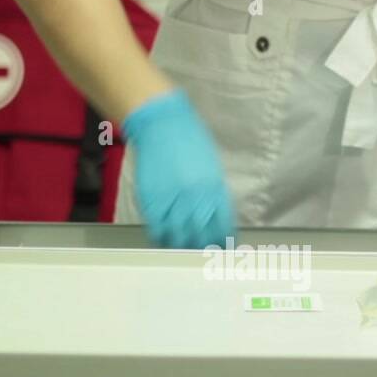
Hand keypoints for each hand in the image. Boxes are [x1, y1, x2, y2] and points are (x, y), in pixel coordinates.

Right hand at [122, 90, 235, 247]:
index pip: (223, 228)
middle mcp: (197, 200)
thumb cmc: (190, 141)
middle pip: (202, 238)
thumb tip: (217, 216)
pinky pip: (158, 230)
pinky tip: (164, 240)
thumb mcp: (212, 168)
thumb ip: (215, 194)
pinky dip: (162, 239)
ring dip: (182, 247)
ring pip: (180, 238)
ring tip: (183, 248)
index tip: (222, 248)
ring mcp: (174, 202)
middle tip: (201, 252)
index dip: (223, 242)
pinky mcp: (152, 201)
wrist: (163, 124)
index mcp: (216, 191)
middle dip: (203, 248)